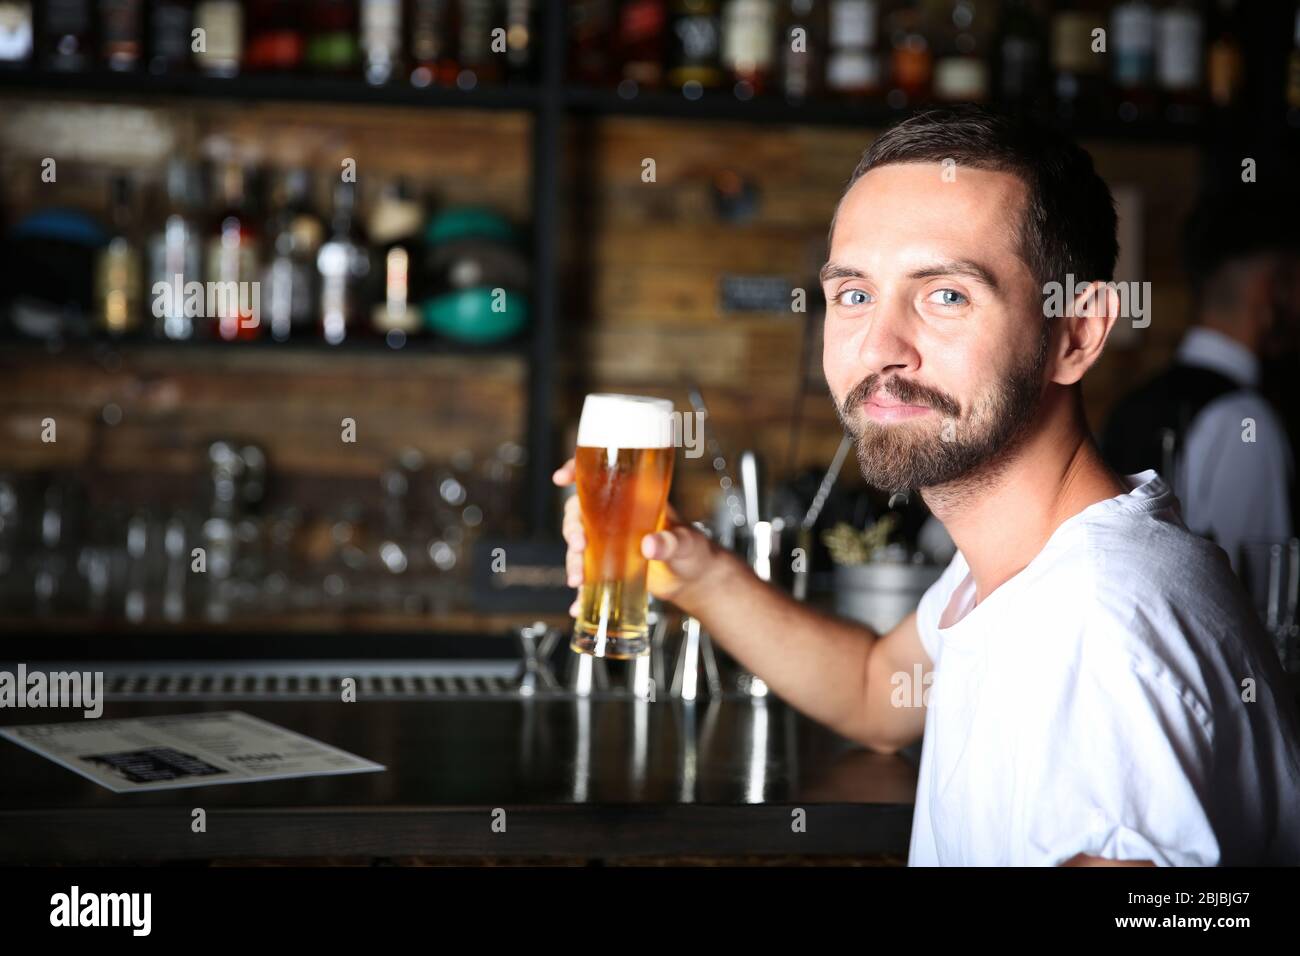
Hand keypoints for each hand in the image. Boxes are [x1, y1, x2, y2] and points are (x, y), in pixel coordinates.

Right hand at [553, 457, 728, 617]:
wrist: (696, 580)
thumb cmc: (695, 550)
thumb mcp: (686, 542)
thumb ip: (670, 542)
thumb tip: (649, 544)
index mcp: (635, 500)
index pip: (601, 479)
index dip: (578, 473)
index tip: (562, 478)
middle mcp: (617, 519)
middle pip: (581, 514)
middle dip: (572, 528)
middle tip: (578, 544)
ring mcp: (611, 544)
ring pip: (579, 546)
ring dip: (573, 561)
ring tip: (578, 580)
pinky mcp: (611, 568)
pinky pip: (589, 576)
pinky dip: (581, 593)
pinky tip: (578, 605)